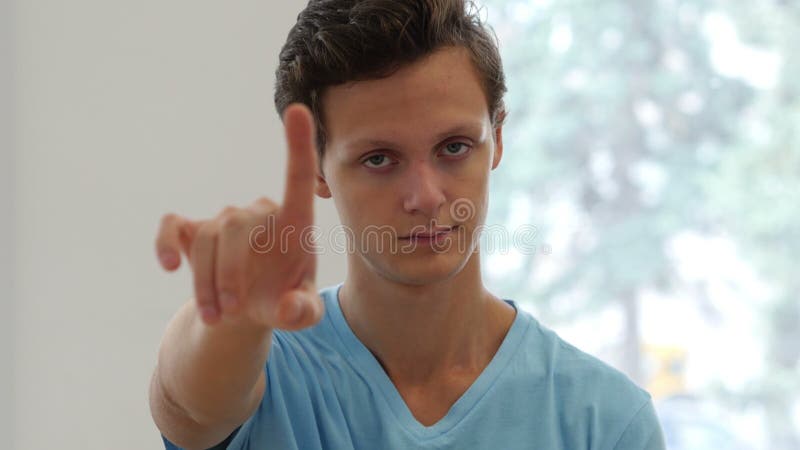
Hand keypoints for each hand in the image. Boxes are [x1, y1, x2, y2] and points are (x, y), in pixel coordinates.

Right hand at [154, 103, 323, 329]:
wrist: (247, 311)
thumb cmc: (282, 301)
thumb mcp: (301, 314)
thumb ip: (303, 313)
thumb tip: (286, 307)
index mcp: (293, 223)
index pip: (298, 177)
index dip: (299, 144)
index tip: (300, 109)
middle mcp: (257, 213)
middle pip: (235, 228)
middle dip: (229, 274)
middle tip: (234, 313)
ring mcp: (223, 220)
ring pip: (206, 239)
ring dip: (205, 283)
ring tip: (218, 317)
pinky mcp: (191, 230)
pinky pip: (173, 227)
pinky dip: (166, 244)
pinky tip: (169, 266)